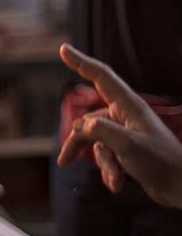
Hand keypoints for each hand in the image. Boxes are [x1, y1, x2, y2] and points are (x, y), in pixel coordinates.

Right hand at [57, 43, 181, 208]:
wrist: (180, 186)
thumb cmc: (160, 162)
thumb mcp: (128, 145)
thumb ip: (101, 131)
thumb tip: (81, 126)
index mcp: (128, 105)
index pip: (100, 76)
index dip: (80, 62)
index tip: (64, 48)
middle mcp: (125, 115)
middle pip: (89, 120)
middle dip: (79, 142)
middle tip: (64, 161)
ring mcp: (125, 132)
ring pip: (96, 141)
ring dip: (102, 163)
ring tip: (114, 181)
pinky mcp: (126, 149)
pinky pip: (106, 155)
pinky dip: (109, 170)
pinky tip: (117, 184)